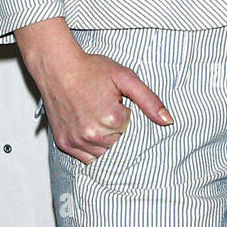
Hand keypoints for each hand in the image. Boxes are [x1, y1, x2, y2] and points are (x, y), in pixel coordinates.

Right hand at [15, 17, 171, 163]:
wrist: (58, 68)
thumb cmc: (90, 69)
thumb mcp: (125, 77)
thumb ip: (149, 100)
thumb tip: (168, 120)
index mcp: (111, 118)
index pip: (131, 128)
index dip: (125, 113)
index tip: (116, 101)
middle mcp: (92, 134)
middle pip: (118, 143)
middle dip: (116, 128)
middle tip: (105, 106)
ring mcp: (76, 141)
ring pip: (103, 154)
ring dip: (104, 140)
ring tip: (96, 116)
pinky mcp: (64, 144)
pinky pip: (85, 158)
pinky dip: (90, 148)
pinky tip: (88, 128)